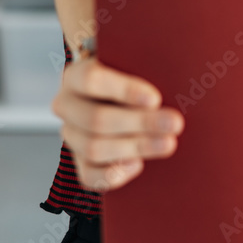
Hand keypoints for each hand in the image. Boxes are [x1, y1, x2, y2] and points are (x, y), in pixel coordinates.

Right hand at [51, 55, 185, 192]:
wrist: (123, 99)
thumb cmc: (133, 76)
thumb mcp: (135, 66)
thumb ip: (145, 70)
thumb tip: (166, 86)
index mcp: (75, 76)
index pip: (91, 80)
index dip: (124, 90)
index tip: (155, 99)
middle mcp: (67, 105)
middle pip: (97, 118)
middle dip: (140, 123)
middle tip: (175, 123)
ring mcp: (71, 135)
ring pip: (95, 148)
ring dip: (136, 147)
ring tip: (168, 143)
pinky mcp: (79, 162)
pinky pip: (90, 176)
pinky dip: (114, 173)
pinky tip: (138, 164)